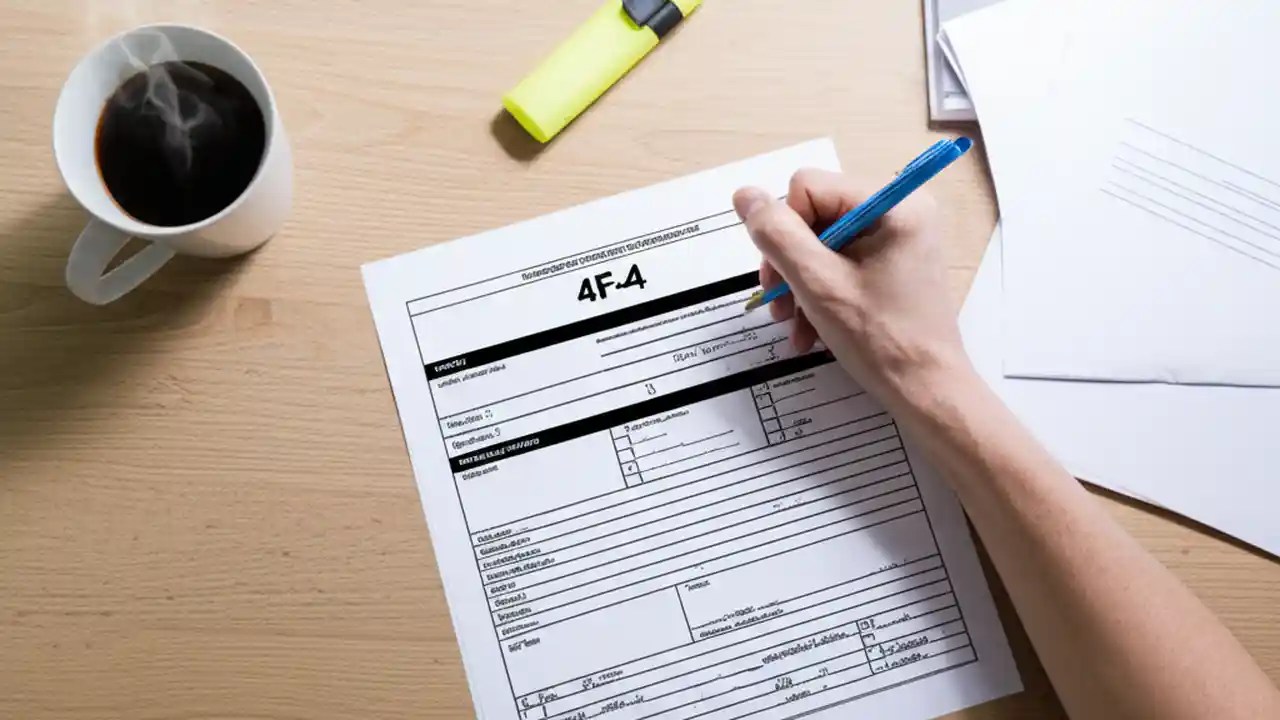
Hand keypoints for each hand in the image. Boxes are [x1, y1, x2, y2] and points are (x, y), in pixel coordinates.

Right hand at [733, 169, 972, 410]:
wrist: (926, 392)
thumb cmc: (881, 339)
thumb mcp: (817, 284)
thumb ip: (777, 235)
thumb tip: (744, 195)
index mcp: (893, 204)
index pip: (809, 187)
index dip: (784, 229)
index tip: (780, 276)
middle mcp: (900, 212)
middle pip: (814, 216)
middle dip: (789, 264)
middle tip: (779, 307)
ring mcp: (897, 241)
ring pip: (822, 245)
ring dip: (799, 287)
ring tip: (794, 326)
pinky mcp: (892, 266)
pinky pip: (840, 266)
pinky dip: (819, 296)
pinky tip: (810, 331)